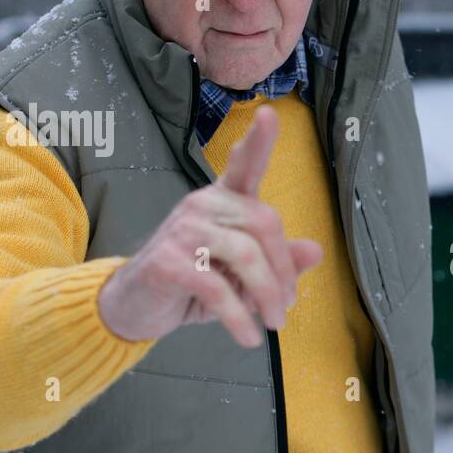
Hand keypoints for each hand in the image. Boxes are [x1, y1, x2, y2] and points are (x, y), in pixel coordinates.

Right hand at [97, 105, 322, 347]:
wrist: (136, 307)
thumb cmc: (196, 284)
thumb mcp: (243, 276)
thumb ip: (277, 261)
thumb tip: (315, 250)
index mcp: (223, 201)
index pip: (243, 166)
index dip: (258, 142)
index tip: (269, 115)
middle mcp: (202, 205)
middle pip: (263, 224)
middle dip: (283, 270)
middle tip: (287, 308)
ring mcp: (183, 229)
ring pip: (245, 256)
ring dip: (266, 296)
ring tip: (274, 324)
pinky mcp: (169, 261)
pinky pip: (218, 288)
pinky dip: (239, 318)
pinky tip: (248, 337)